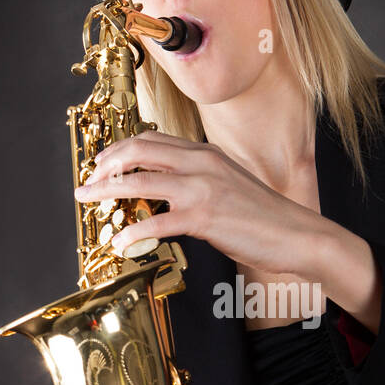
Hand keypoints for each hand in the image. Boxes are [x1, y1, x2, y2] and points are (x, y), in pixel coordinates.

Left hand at [74, 128, 323, 277]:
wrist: (297, 234)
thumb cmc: (265, 217)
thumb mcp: (230, 185)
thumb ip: (200, 180)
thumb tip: (170, 192)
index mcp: (206, 154)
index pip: (153, 140)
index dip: (121, 150)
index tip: (103, 164)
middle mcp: (201, 163)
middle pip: (139, 151)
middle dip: (106, 165)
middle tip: (88, 182)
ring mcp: (202, 189)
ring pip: (139, 181)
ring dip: (106, 192)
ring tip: (88, 202)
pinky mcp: (204, 218)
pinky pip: (156, 222)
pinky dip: (133, 233)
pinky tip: (121, 244)